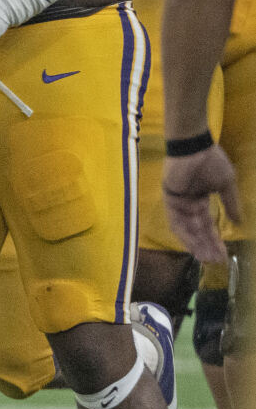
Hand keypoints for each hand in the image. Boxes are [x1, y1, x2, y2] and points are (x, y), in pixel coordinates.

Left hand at [163, 144, 240, 263]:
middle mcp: (188, 205)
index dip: (215, 240)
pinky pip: (175, 220)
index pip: (208, 225)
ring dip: (196, 244)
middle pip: (197, 231)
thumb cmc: (211, 161)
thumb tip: (238, 222)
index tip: (224, 255)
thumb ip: (230, 203)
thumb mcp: (225, 185)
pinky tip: (194, 244)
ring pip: (186, 229)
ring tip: (206, 257)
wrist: (196, 147)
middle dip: (206, 246)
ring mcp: (178, 202)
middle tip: (215, 262)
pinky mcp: (169, 199)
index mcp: (200, 200)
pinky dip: (185, 233)